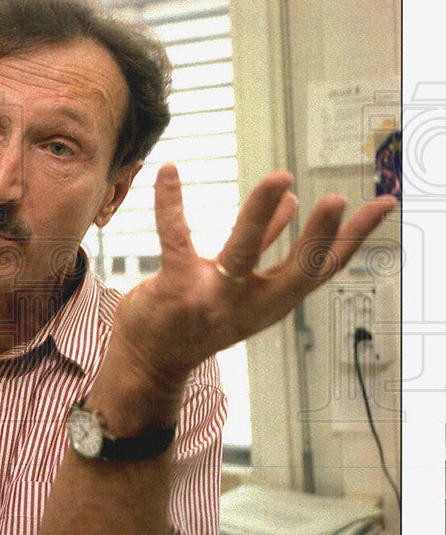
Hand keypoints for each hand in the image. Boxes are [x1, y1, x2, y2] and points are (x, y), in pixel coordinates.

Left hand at [112, 163, 396, 392]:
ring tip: (280, 178)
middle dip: (320, 235)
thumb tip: (293, 203)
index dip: (355, 237)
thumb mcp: (241, 288)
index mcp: (272, 299)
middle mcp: (250, 303)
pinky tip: (168, 171)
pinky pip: (175, 239)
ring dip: (261, 216)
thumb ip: (267, 246)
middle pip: (296, 268)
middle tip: (338, 198)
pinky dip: (170, 203)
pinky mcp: (175, 291)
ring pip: (243, 252)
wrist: (149, 363)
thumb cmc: (195, 319)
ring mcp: (212, 299)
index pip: (324, 267)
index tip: (384, 204)